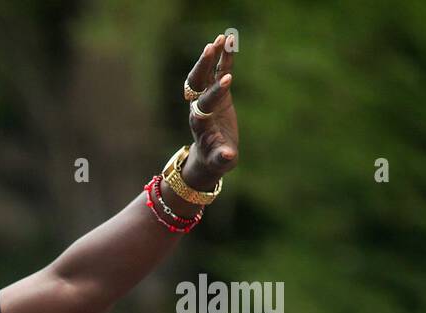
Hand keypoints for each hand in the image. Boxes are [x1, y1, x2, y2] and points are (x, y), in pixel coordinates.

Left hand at [183, 31, 239, 188]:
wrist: (209, 157)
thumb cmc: (216, 160)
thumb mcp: (221, 162)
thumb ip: (223, 158)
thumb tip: (229, 155)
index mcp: (200, 123)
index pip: (205, 104)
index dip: (216, 92)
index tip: (228, 78)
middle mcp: (199, 108)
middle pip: (197, 83)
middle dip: (203, 66)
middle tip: (211, 48)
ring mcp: (206, 99)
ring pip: (205, 74)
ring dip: (211, 57)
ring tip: (221, 38)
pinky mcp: (216, 94)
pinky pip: (218, 73)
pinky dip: (223, 59)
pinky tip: (229, 42)